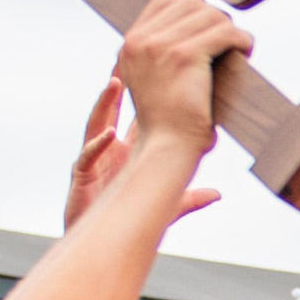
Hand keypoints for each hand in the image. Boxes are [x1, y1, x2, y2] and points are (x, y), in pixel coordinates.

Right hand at [66, 76, 223, 231]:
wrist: (98, 240)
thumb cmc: (128, 221)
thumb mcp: (165, 208)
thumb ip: (190, 199)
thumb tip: (218, 193)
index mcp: (131, 152)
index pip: (143, 118)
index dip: (153, 98)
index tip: (168, 75)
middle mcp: (112, 150)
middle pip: (119, 110)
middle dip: (127, 85)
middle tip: (138, 58)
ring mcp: (95, 159)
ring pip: (98, 123)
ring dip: (106, 103)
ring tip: (116, 81)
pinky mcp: (81, 175)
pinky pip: (87, 156)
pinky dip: (97, 146)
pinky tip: (107, 136)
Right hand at [109, 0, 251, 175]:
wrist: (167, 148)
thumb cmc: (170, 121)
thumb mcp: (154, 78)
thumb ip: (163, 49)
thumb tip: (198, 20)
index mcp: (131, 43)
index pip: (165, 1)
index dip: (194, 10)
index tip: (212, 28)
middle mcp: (141, 40)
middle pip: (190, 3)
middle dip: (215, 17)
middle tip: (230, 38)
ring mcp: (160, 46)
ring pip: (209, 15)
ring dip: (231, 29)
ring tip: (240, 46)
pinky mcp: (183, 56)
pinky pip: (223, 32)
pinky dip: (241, 39)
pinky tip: (247, 51)